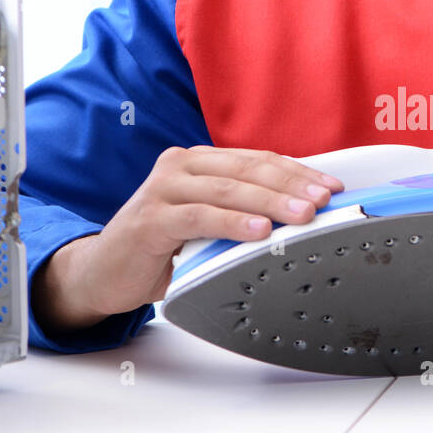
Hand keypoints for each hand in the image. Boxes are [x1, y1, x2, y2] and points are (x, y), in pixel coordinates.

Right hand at [32, 146, 344, 331]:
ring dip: (270, 202)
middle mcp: (180, 166)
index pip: (258, 160)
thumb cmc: (162, 248)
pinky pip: (199, 217)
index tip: (330, 187)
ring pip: (228, 189)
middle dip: (291, 185)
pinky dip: (232, 223)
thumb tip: (301, 217)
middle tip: (323, 200)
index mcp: (199, 161)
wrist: (103, 272)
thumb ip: (241, 212)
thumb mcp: (209, 224)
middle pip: (248, 169)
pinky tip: (258, 232)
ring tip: (302, 215)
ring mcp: (162, 189)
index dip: (297, 171)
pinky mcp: (150, 219)